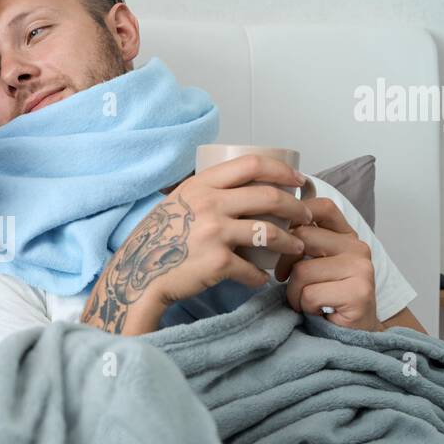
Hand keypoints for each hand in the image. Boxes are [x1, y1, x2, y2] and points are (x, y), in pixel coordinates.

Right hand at [81, 154, 312, 333]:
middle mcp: (209, 204)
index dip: (282, 171)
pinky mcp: (217, 262)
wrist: (137, 274)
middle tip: (305, 217)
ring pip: (269, 232)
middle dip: (296, 207)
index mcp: (201, 185)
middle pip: (268, 197)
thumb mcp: (176, 203)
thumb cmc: (157, 240)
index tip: (298, 181)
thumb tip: (238, 188)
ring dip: (290, 242)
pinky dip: (260, 276)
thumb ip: (204, 193)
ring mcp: (214, 232)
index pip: (252, 165)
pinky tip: (261, 279)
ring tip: (296, 247)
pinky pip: (252, 269)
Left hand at [273, 196, 380, 330]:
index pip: (322, 207)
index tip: (280, 238)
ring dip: (294, 292)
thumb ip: (301, 242)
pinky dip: (303, 306)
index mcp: (347, 236)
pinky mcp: (359, 292)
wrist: (349, 337)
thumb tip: (267, 223)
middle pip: (303, 237)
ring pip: (302, 269)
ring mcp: (361, 269)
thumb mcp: (312, 265)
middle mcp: (358, 247)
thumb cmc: (324, 300)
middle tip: (287, 280)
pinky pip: (310, 293)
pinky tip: (315, 312)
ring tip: (306, 301)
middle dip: (285, 262)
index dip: (295, 216)